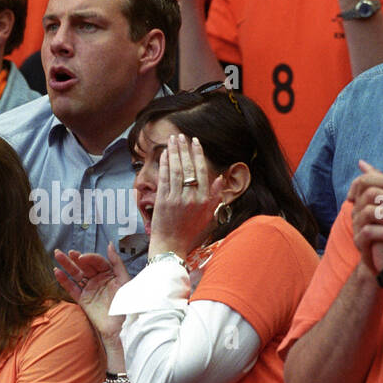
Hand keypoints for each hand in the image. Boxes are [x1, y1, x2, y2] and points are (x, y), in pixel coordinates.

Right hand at [53, 245, 129, 343]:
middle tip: (66, 252)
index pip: (97, 262)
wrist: (120, 326)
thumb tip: (110, 245)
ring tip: (57, 255)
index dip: (89, 258)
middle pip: (84, 266)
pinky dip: (64, 281)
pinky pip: (72, 288)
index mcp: (109, 273)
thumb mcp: (124, 280)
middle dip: (74, 258)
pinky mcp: (83, 299)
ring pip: (76, 274)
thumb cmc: (125, 303)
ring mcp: (89, 289)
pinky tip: (57, 272)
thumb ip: (117, 262)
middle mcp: (98, 279)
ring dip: (66, 265)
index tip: (81, 257)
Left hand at [150, 133, 221, 258]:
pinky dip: (164, 165)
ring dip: (174, 152)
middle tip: (182, 136)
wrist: (171, 246)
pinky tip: (164, 154)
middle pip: (188, 167)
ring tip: (173, 140)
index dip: (198, 155)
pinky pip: (164, 178)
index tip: (195, 142)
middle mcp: (191, 198)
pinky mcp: (162, 201)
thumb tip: (220, 178)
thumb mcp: (208, 215)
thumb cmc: (190, 232)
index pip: (202, 171)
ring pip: (175, 170)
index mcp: (204, 200)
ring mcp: (176, 199)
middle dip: (185, 149)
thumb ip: (215, 196)